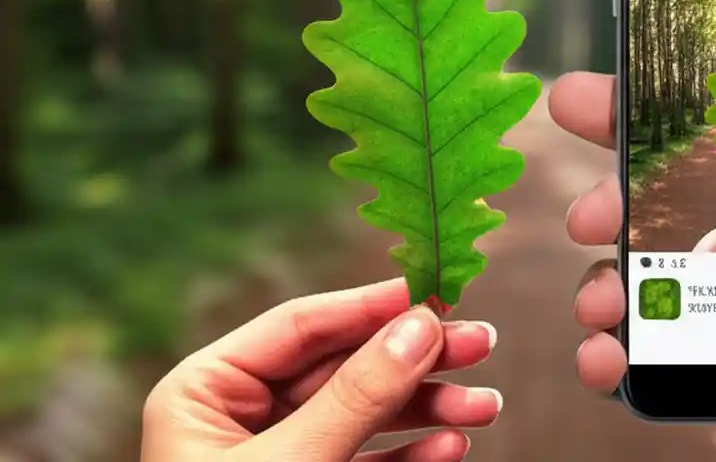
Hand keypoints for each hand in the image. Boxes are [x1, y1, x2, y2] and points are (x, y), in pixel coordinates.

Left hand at [141, 279, 502, 461]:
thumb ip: (356, 397)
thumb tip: (421, 325)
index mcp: (205, 392)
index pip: (301, 325)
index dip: (372, 306)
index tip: (437, 292)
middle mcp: (240, 417)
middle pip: (344, 366)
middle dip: (415, 359)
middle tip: (481, 343)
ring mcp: (276, 457)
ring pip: (365, 415)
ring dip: (428, 409)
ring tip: (485, 405)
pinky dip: (411, 457)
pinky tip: (451, 450)